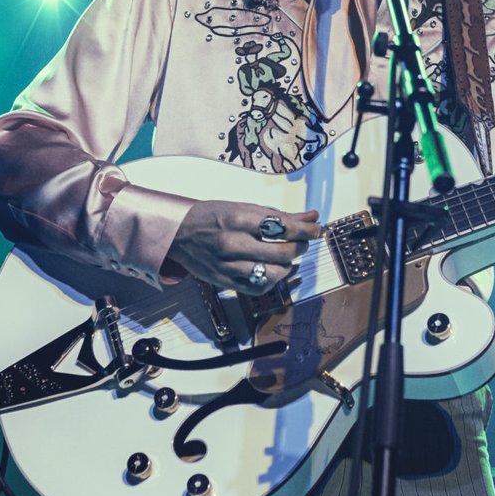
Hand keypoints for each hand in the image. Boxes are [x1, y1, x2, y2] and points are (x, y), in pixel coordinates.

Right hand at [162, 201, 322, 294]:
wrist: (178, 233)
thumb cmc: (211, 216)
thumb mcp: (243, 207)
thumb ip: (278, 214)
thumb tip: (311, 217)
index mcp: (237, 219)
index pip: (282, 227)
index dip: (306, 230)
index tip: (316, 229)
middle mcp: (232, 243)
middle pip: (282, 252)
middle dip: (300, 246)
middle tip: (303, 241)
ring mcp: (228, 266)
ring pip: (273, 273)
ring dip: (288, 265)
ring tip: (287, 256)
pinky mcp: (225, 282)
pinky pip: (259, 288)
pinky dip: (272, 280)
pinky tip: (272, 269)